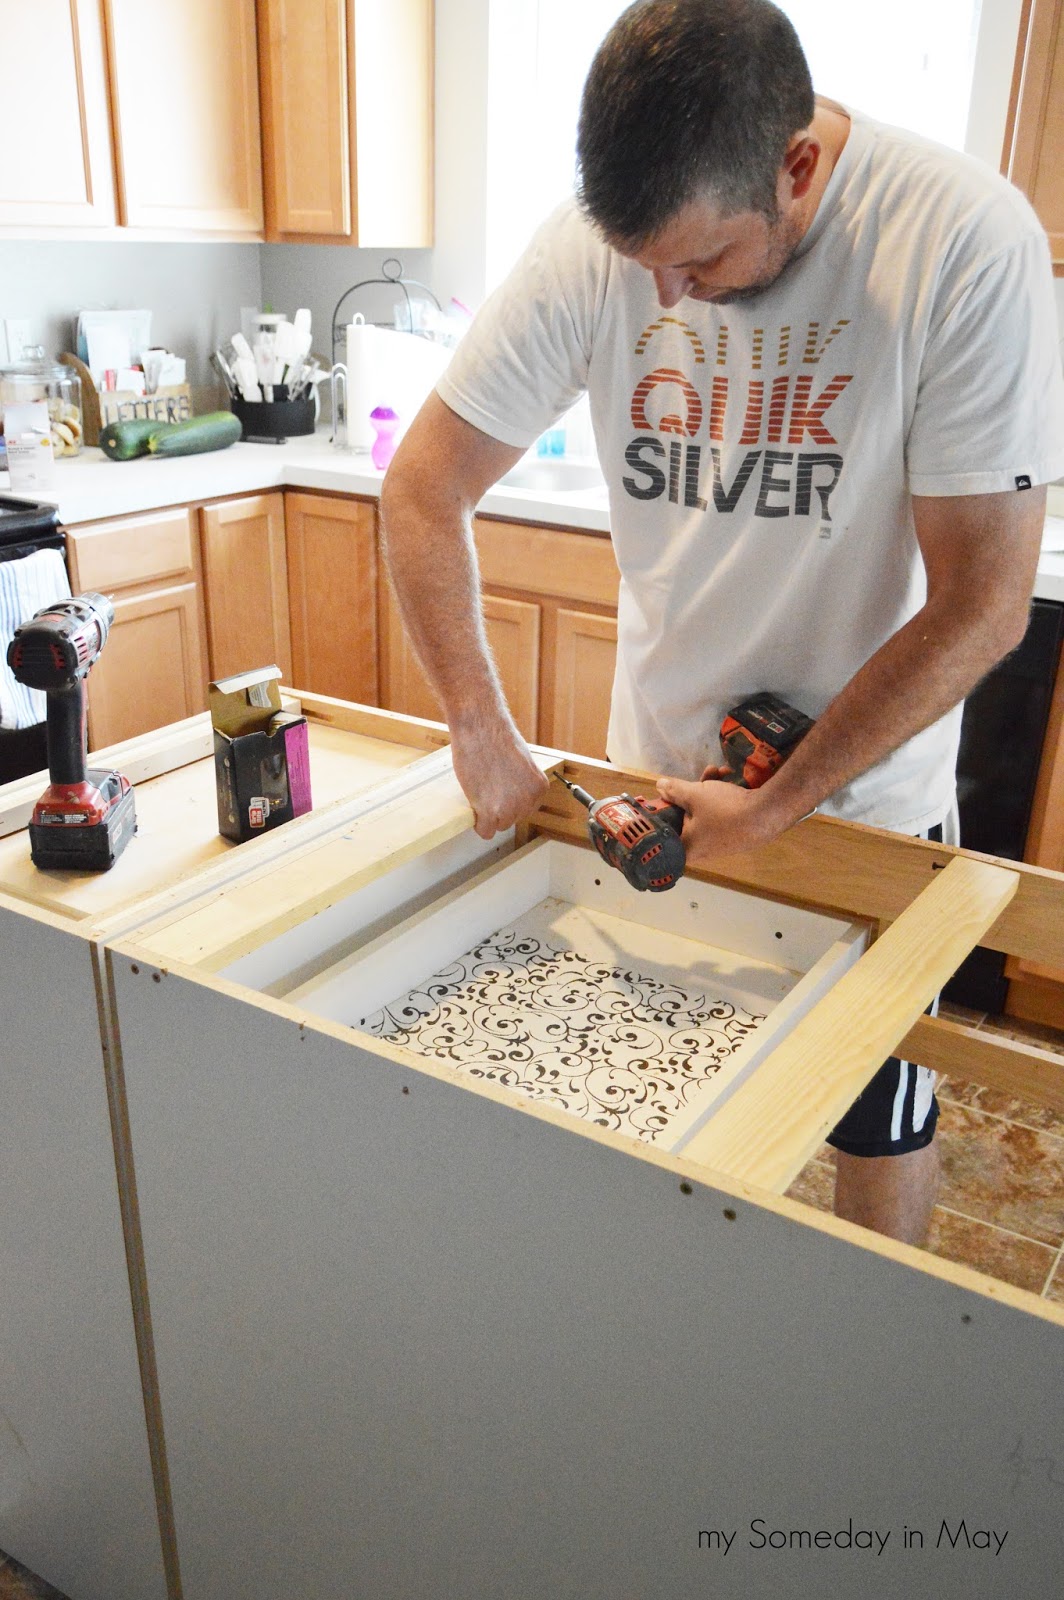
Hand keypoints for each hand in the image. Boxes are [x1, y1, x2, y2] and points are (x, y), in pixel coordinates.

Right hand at [449, 718, 548, 837]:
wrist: (481, 728)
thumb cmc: (495, 738)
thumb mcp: (520, 763)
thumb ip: (520, 783)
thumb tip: (510, 795)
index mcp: (539, 789)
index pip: (525, 809)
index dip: (509, 800)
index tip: (499, 790)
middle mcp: (529, 801)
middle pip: (511, 819)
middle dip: (498, 807)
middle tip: (487, 788)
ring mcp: (511, 808)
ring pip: (497, 825)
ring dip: (486, 813)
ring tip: (480, 789)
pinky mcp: (492, 812)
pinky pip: (485, 831)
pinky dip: (478, 823)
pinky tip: (474, 808)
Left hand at [655, 771, 781, 867]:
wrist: (767, 814)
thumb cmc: (724, 810)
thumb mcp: (695, 795)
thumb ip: (675, 791)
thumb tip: (659, 786)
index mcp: (687, 847)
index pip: (668, 831)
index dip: (667, 810)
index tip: (670, 795)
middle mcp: (703, 850)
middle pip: (689, 817)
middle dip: (695, 791)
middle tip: (702, 776)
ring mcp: (722, 843)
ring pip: (707, 811)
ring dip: (711, 788)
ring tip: (719, 770)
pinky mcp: (737, 834)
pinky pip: (723, 814)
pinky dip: (724, 796)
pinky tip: (731, 777)